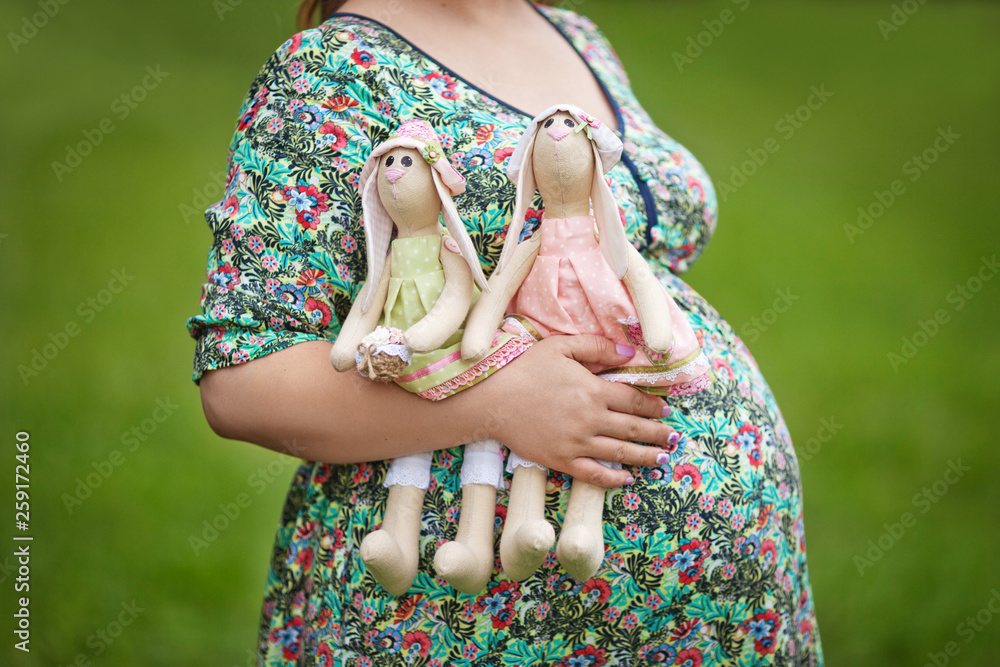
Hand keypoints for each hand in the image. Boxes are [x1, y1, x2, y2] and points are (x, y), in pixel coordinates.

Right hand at [471, 335, 678, 487]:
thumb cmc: (524, 369)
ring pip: (620, 453)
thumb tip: (628, 352)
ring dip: (645, 456)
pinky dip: (613, 479)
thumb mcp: (561, 346)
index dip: (653, 405)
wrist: (491, 399)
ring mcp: (577, 443)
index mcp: (594, 390)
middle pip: (634, 428)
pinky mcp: (561, 460)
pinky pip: (594, 474)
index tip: (665, 409)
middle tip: (673, 437)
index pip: (634, 400)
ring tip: (661, 459)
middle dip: (658, 433)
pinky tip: (626, 479)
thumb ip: (597, 347)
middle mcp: (591, 419)